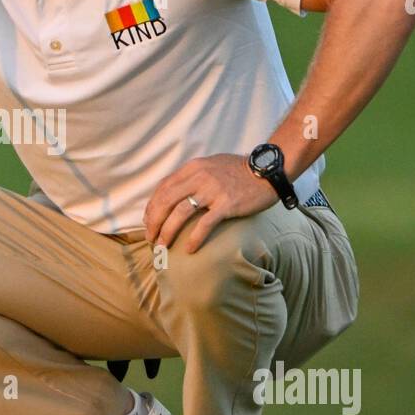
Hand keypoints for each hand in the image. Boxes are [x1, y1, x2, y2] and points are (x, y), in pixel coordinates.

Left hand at [143, 153, 277, 253]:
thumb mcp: (210, 165)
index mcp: (192, 168)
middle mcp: (199, 177)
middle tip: (151, 238)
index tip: (148, 222)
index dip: (152, 207)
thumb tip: (173, 193)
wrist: (267, 171)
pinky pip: (205, 224)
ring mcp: (212, 191)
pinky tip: (189, 249)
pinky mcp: (227, 204)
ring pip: (180, 213)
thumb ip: (192, 176)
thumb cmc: (238, 170)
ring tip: (162, 245)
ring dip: (168, 231)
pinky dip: (194, 238)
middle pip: (166, 201)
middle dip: (154, 222)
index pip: (163, 188)